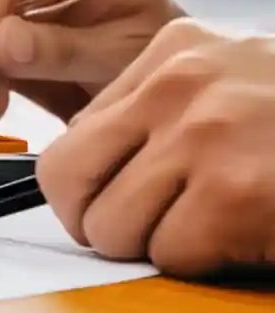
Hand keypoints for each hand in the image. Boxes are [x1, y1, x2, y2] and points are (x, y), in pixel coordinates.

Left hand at [37, 19, 274, 276]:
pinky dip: (202, 261)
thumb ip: (153, 111)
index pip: (70, 138)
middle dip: (98, 222)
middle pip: (69, 181)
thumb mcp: (225, 81)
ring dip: (156, 244)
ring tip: (207, 224)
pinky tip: (242, 233)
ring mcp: (207, 135)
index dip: (84, 190)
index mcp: (171, 52)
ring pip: (113, 226)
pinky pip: (170, 253)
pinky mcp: (237, 191)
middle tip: (141, 231)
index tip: (107, 205)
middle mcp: (178, 85)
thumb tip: (82, 176)